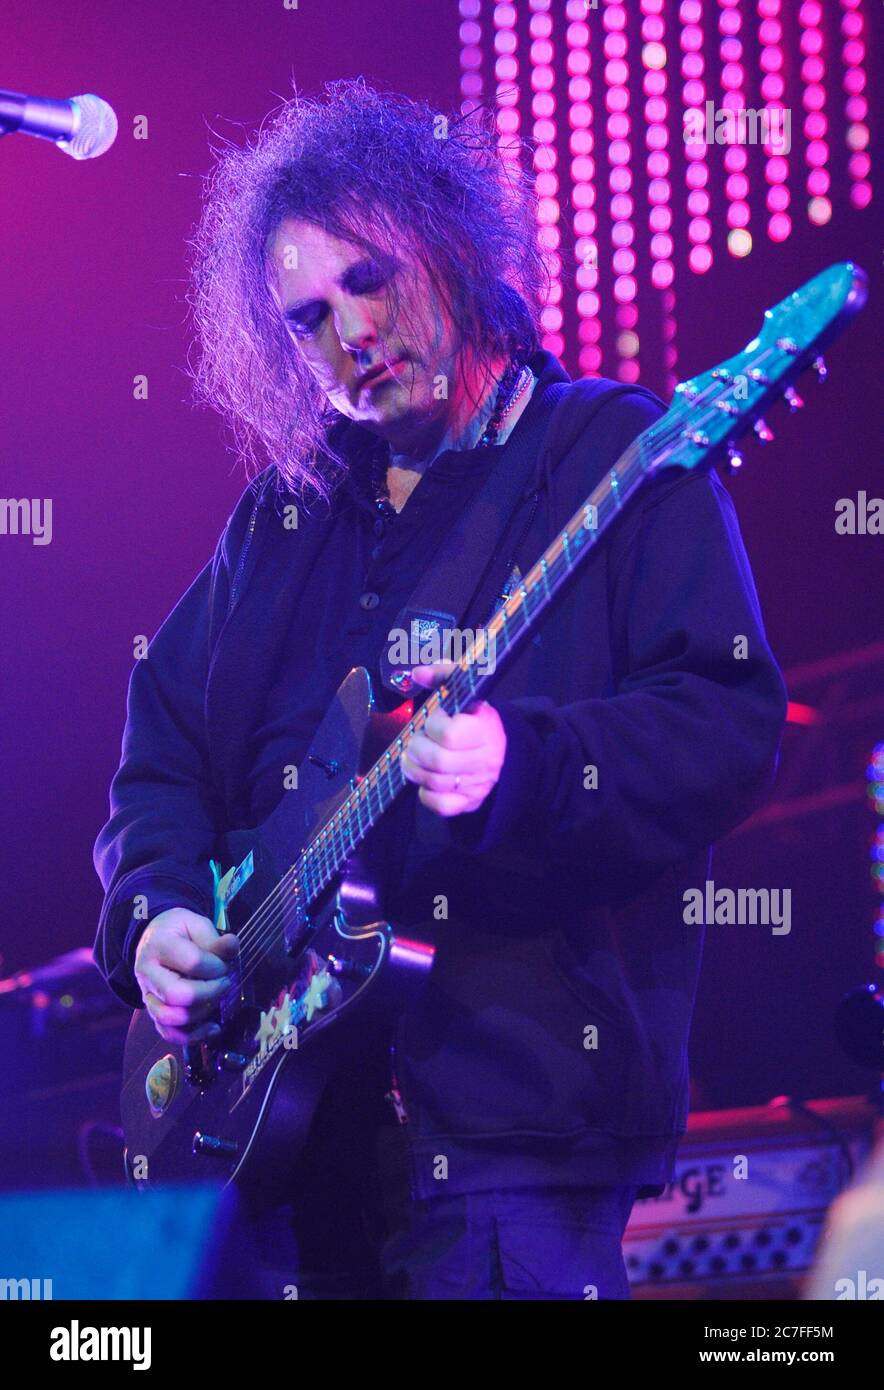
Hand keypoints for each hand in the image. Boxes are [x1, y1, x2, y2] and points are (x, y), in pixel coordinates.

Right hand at [133, 907, 238, 1044]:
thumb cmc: (179, 931)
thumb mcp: (196, 924)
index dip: (216, 966)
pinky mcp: (153, 1012)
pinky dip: (193, 1036)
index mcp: (159, 945)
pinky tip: (213, 1027)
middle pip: (176, 995)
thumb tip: (232, 945)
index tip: (224, 964)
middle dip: (209, 993)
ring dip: (201, 1013)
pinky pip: (168, 1033)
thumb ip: (214, 939)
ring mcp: (147, 995)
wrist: (154, 938)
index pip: (191, 963)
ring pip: (169, 1018)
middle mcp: (147, 973)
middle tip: (224, 982)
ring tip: (216, 997)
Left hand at [401, 659, 505, 816]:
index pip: (449, 735)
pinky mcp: (471, 802)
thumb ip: (443, 676)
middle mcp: (486, 759)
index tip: (435, 720)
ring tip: (413, 759)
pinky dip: (426, 795)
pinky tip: (426, 781)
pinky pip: (441, 806)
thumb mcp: (464, 691)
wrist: (503, 748)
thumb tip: (418, 674)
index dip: (433, 726)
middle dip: (416, 750)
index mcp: (485, 729)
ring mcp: (479, 783)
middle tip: (415, 743)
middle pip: (438, 761)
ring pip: (435, 783)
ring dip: (414, 770)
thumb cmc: (475, 718)